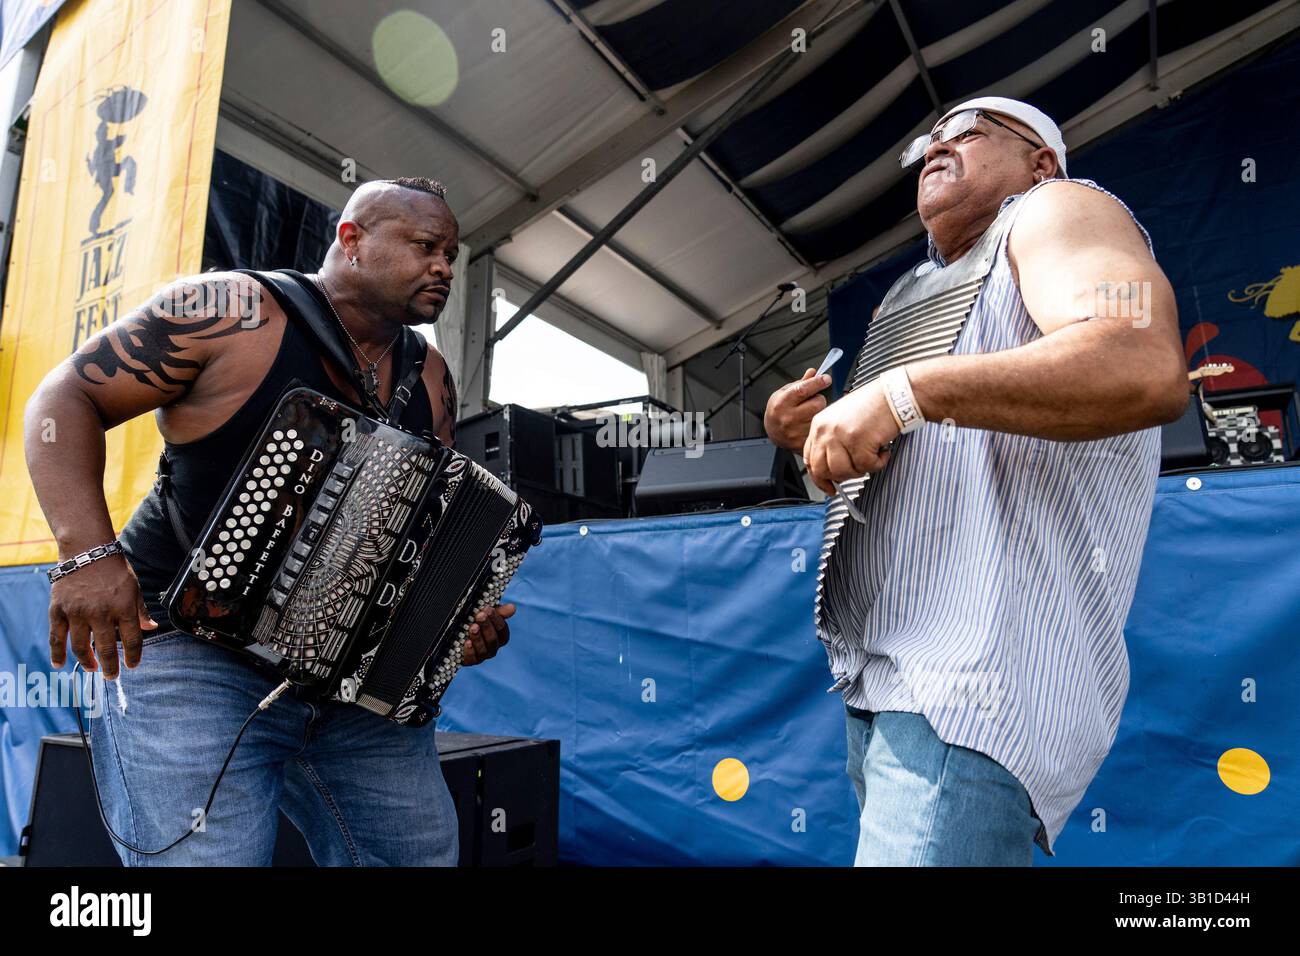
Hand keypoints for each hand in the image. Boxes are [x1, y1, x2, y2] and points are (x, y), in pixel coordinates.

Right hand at [48, 556, 157, 678]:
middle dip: (110, 667)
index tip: (132, 666)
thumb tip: (152, 628)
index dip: (133, 656)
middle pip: (106, 649)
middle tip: (111, 676)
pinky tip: (59, 664)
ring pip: (81, 646)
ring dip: (87, 662)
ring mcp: (77, 613)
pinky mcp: (58, 610)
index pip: (132, 640)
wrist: (87, 550)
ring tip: (93, 669)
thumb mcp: (134, 587)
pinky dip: (57, 653)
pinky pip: (56, 637)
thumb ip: (140, 610)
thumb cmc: (114, 570)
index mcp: (123, 607)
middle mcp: (101, 613)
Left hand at [462, 602, 514, 665]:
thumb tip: (512, 607)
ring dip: (478, 637)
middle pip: (493, 639)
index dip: (496, 619)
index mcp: (500, 637)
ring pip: (483, 649)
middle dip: (486, 627)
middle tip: (480, 616)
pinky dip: (470, 650)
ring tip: (472, 627)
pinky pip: (472, 658)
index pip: (502, 629)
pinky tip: (467, 642)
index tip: (488, 609)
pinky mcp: (470, 661)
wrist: (458, 635)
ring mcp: (482, 656)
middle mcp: (493, 648)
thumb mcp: (487, 615)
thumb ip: (500, 611)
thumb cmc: (477, 623)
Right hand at [764, 368, 832, 450]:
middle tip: (812, 401)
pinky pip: (820, 428)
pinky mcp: (803, 442)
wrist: (773, 431)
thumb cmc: (778, 410)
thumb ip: (800, 383)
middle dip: (818, 399)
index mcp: (782, 403)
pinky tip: (809, 423)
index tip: (826, 379)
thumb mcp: (784, 393)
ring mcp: (796, 432)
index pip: (803, 390)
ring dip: (819, 412)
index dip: (817, 382)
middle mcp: (788, 418)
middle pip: (817, 404)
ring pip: (820, 416)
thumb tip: (813, 373)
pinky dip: (818, 424)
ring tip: (809, 412)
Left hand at [803, 379, 899, 495]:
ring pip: (843, 473)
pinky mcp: (858, 442)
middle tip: (856, 470)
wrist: (894, 394)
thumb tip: (832, 468)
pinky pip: (866, 467)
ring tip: (872, 456)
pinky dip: (878, 463)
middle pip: (822, 470)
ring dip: (860, 470)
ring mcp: (841, 436)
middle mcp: (826, 430)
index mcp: (819, 425)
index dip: (819, 478)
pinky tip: (883, 450)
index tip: (829, 486)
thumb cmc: (873, 405)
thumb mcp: (842, 419)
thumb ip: (832, 440)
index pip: (809, 459)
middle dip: (840, 477)